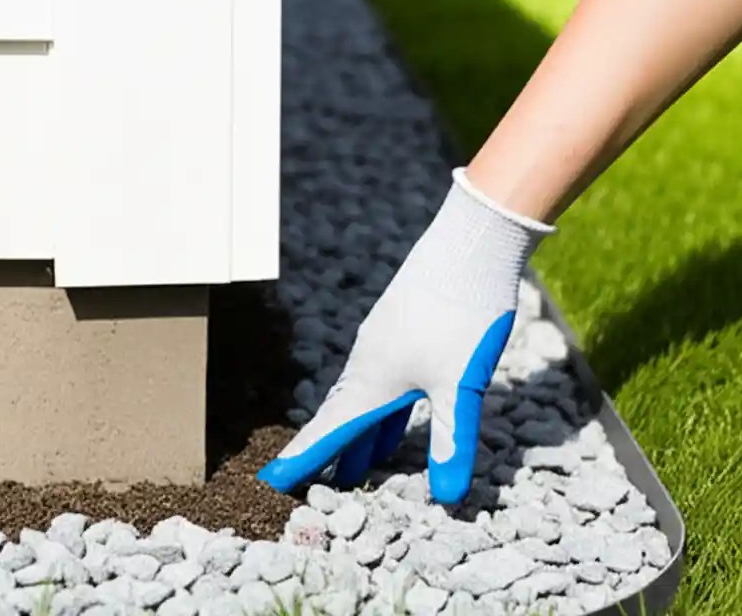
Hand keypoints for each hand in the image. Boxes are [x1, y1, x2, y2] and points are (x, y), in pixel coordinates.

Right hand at [258, 169, 550, 503]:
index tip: (272, 481)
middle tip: (310, 484)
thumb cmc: (461, 313)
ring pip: (364, 399)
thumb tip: (448, 496)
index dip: (302, 459)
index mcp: (371, 380)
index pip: (328, 431)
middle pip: (343, 418)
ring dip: (359, 435)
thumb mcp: (462, 385)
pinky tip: (397, 416)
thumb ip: (453, 441)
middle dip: (330, 453)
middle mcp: (369, 362)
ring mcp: (385, 343)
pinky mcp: (404, 329)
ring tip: (357, 467)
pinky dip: (381, 411)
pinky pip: (383, 381)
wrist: (469, 244)